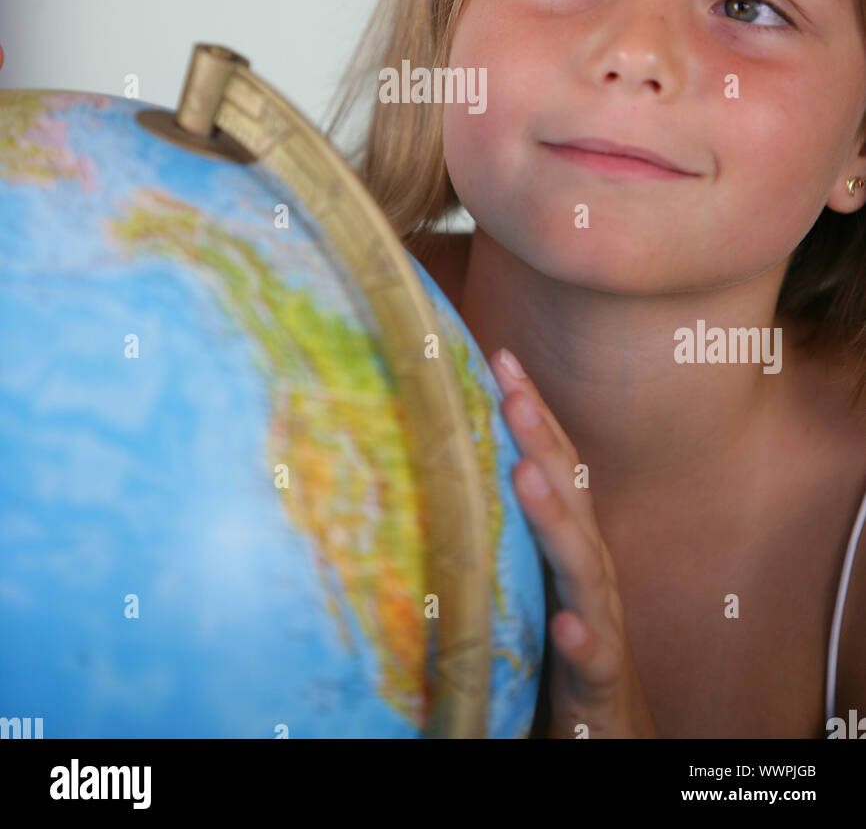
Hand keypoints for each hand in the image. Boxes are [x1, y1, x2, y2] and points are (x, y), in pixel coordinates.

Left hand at [490, 346, 658, 738]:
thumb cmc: (552, 655)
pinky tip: (565, 623)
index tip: (500, 355)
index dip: (531, 411)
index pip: (552, 467)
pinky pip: (594, 662)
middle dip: (542, 440)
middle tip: (511, 388)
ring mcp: (598, 628)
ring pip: (584, 569)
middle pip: (570, 497)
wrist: (603, 740)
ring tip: (527, 476)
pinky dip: (583, 639)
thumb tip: (426, 476)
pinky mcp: (599, 689)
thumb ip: (492, 535)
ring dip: (557, 521)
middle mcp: (587, 577)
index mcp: (563, 548)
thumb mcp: (518, 583)